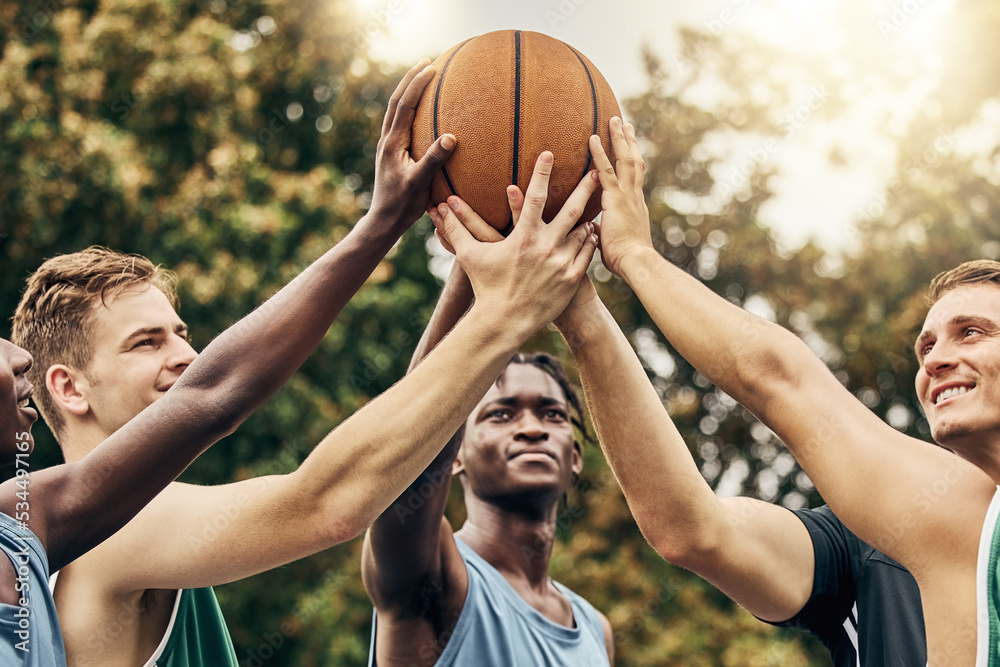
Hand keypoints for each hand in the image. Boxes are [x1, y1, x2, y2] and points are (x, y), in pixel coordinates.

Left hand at [367, 59, 456, 229]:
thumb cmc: (402, 206)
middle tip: (425, 61)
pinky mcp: (392, 154)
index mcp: (392, 144)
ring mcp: (388, 147)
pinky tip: (419, 111)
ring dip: (407, 91)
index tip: (431, 67)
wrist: (384, 221)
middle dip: (410, 79)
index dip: (417, 84)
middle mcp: (387, 141)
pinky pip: (400, 123)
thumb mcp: (419, 184)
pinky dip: (409, 109)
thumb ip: (433, 160)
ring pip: (396, 111)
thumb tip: (451, 137)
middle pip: (396, 101)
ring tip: (421, 78)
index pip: (404, 105)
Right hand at [434, 152, 599, 333]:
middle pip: (571, 210)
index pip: (535, 196)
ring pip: (582, 232)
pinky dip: (589, 241)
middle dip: (584, 189)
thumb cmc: (485, 287)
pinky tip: (591, 233)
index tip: (550, 153)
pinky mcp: (572, 279)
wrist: (504, 322)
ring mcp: (561, 263)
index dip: (542, 172)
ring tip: (597, 204)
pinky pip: (586, 254)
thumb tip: (436, 209)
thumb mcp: (469, 256)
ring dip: (588, 218)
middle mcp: (546, 247)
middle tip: (596, 173)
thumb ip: (455, 229)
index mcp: (523, 237)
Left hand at [589, 117, 652, 276]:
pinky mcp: (616, 199)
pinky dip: (599, 153)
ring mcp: (627, 195)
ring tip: (613, 119)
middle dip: (628, 141)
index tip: (629, 146)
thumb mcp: (611, 242)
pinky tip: (593, 138)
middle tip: (624, 124)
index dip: (631, 160)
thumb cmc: (625, 260)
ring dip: (618, 138)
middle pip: (633, 161)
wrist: (636, 263)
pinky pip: (606, 171)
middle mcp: (634, 196)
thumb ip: (602, 231)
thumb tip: (592, 229)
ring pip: (624, 159)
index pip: (633, 178)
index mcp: (635, 206)